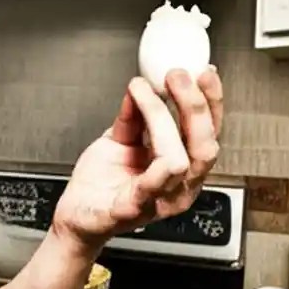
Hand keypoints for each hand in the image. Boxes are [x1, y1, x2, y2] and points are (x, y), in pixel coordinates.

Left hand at [53, 68, 223, 248]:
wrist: (76, 216)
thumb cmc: (102, 186)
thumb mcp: (120, 140)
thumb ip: (134, 115)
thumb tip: (142, 85)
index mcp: (183, 168)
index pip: (210, 133)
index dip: (211, 101)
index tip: (203, 72)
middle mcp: (180, 187)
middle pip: (205, 145)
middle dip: (195, 105)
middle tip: (177, 75)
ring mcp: (161, 201)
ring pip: (181, 159)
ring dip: (165, 118)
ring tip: (147, 91)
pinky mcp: (135, 209)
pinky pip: (153, 180)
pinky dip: (149, 142)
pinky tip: (138, 111)